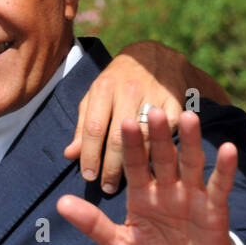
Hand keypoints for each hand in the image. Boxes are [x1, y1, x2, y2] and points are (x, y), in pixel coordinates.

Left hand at [57, 108, 237, 244]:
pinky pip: (219, 185)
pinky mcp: (215, 207)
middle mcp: (167, 188)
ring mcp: (192, 195)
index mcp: (142, 194)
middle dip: (157, 135)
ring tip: (188, 116)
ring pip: (191, 162)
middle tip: (151, 110)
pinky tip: (227, 148)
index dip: (130, 145)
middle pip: (162, 156)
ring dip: (191, 141)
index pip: (134, 164)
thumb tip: (60, 204)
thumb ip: (94, 224)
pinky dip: (224, 168)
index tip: (122, 122)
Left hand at [64, 40, 198, 193]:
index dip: (90, 155)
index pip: (94, 127)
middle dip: (111, 166)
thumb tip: (70, 155)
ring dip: (135, 165)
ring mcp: (154, 96)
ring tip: (125, 184)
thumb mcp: (95, 97)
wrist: (155, 57)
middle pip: (119, 136)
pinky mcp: (176, 104)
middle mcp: (128, 90)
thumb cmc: (117, 82)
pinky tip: (152, 168)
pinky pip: (167, 135)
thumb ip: (83, 126)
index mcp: (104, 88)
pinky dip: (159, 153)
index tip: (88, 176)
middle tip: (106, 187)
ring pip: (144, 139)